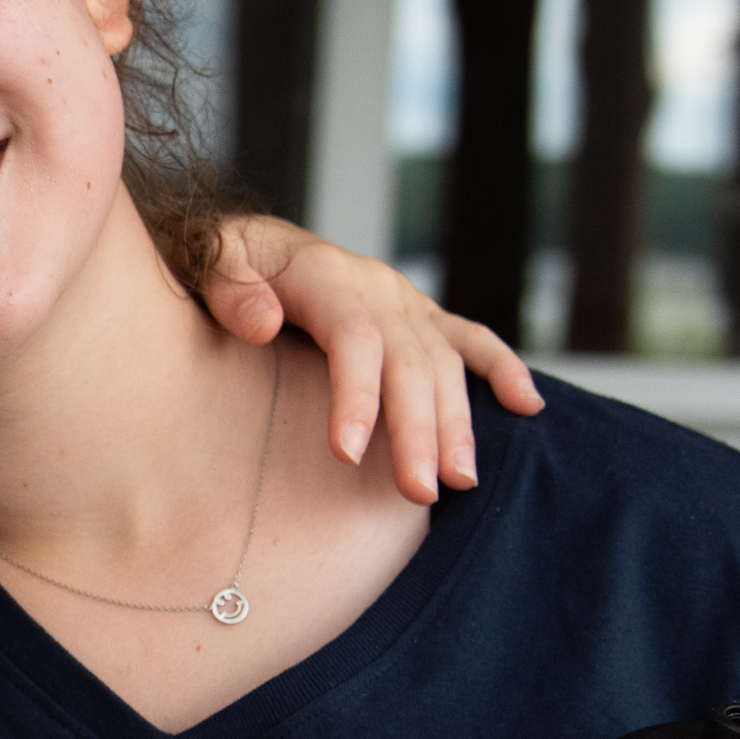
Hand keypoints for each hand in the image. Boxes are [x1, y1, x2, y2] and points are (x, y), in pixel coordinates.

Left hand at [199, 216, 544, 504]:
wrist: (247, 246)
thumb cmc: (222, 265)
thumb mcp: (211, 262)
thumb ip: (230, 290)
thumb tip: (261, 323)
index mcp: (327, 276)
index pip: (353, 340)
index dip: (355, 397)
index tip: (348, 455)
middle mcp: (377, 288)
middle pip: (408, 363)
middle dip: (418, 430)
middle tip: (420, 493)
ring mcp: (406, 304)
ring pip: (444, 364)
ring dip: (458, 422)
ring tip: (461, 482)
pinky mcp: (422, 318)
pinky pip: (472, 340)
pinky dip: (503, 370)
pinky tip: (528, 408)